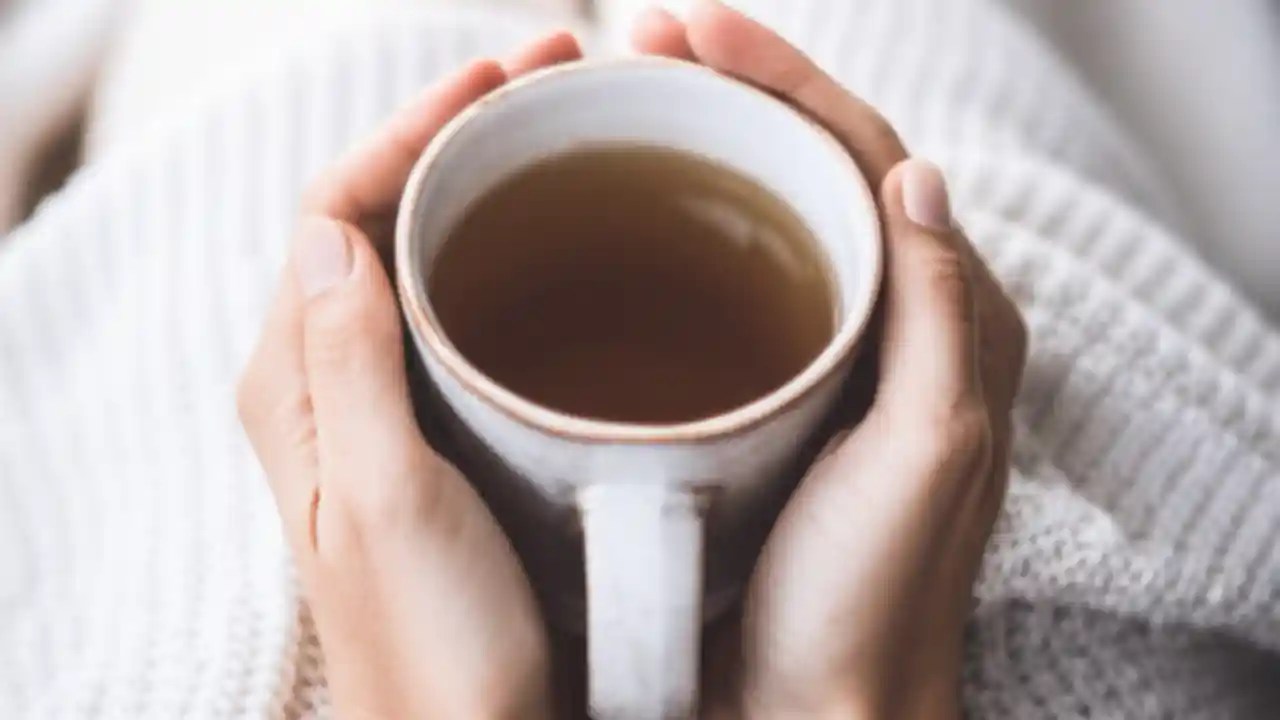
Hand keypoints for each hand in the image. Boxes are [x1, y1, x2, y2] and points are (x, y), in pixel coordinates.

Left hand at [236, 33, 582, 719]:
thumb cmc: (437, 648)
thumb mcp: (388, 498)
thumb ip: (348, 361)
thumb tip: (333, 224)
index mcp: (301, 386)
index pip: (334, 211)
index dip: (411, 130)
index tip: (498, 81)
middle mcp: (333, 386)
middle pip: (379, 219)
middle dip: (460, 135)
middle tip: (555, 76)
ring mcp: (390, 409)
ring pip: (424, 258)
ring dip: (488, 183)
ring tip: (571, 132)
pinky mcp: (446, 436)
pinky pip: (462, 315)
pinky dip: (511, 255)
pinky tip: (573, 246)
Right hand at [633, 3, 1027, 717]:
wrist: (813, 704)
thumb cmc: (870, 597)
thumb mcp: (927, 450)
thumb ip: (943, 314)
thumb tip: (915, 172)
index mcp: (951, 322)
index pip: (871, 156)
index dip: (786, 78)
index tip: (695, 31)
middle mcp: (894, 324)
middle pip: (814, 168)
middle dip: (733, 93)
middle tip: (641, 45)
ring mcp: (823, 357)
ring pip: (767, 217)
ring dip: (701, 148)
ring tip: (625, 101)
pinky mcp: (764, 395)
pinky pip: (730, 287)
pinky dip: (678, 233)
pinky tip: (622, 214)